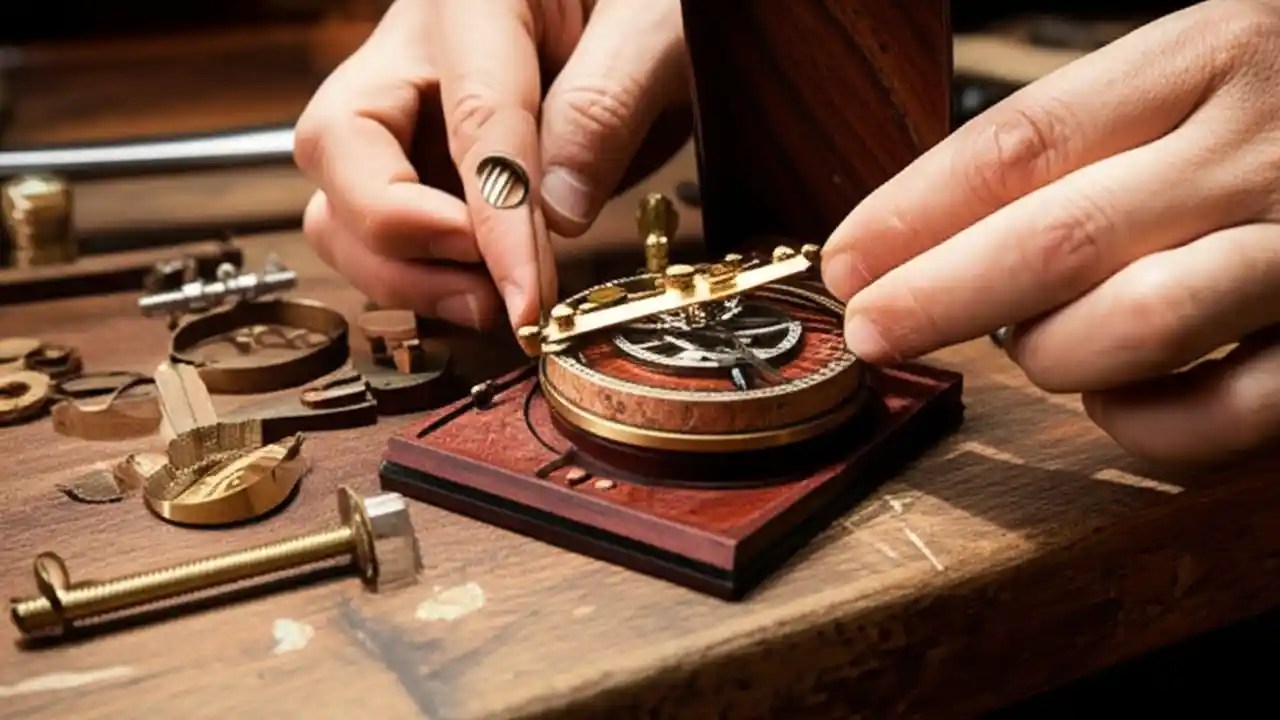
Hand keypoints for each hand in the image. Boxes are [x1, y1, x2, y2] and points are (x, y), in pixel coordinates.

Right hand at [294, 0, 688, 331]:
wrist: (647, 15)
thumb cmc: (657, 4)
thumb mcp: (658, 31)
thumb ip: (606, 106)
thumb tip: (559, 213)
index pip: (471, 119)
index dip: (495, 220)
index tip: (525, 293)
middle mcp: (416, 48)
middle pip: (338, 146)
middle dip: (399, 235)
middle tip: (490, 288)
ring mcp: (408, 108)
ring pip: (340, 202)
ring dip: (403, 273)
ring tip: (493, 301)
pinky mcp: (419, 161)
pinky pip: (381, 233)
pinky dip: (420, 278)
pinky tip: (485, 291)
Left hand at [822, 0, 1279, 466]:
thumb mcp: (1205, 74)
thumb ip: (1096, 136)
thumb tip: (935, 232)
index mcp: (1214, 55)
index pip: (1024, 140)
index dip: (915, 210)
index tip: (847, 259)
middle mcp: (1265, 145)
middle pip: (1061, 233)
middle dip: (940, 294)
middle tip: (871, 330)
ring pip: (1136, 322)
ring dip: (1047, 353)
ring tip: (1021, 347)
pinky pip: (1221, 412)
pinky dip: (1139, 423)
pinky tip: (1113, 399)